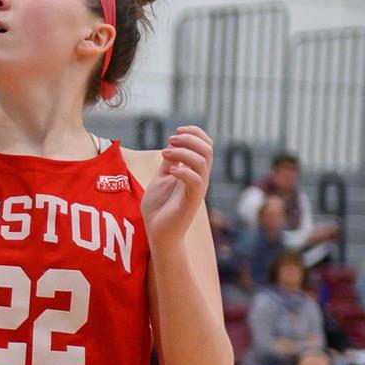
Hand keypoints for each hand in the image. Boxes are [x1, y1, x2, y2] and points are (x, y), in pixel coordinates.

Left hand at [142, 126, 212, 246]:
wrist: (157, 233)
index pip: (206, 145)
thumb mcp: (162, 178)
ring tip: (166, 153)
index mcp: (194, 171)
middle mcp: (199, 178)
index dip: (195, 133)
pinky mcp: (192, 202)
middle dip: (189, 138)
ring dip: (183, 152)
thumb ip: (169, 163)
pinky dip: (184, 171)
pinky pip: (196, 181)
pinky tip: (170, 171)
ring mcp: (197, 190)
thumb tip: (172, 145)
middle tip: (170, 140)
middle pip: (207, 149)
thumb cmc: (160, 207)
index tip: (177, 131)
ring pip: (203, 162)